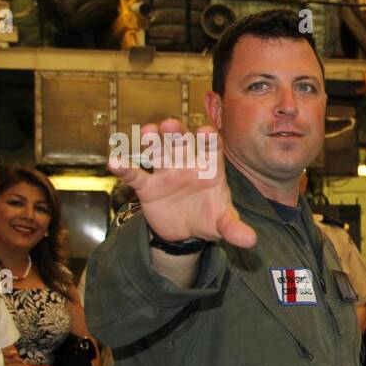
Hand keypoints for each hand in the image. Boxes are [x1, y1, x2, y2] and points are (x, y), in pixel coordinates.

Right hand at [109, 119, 255, 247]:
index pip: (212, 150)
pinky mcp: (148, 187)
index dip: (210, 140)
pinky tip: (115, 162)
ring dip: (153, 142)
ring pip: (158, 153)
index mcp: (210, 169)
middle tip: (172, 124)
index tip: (208, 132)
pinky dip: (125, 169)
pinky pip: (135, 176)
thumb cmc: (209, 218)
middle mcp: (187, 165)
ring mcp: (166, 174)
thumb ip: (235, 229)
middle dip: (177, 134)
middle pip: (181, 145)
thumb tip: (250, 241)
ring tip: (149, 132)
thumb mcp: (224, 225)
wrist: (186, 232)